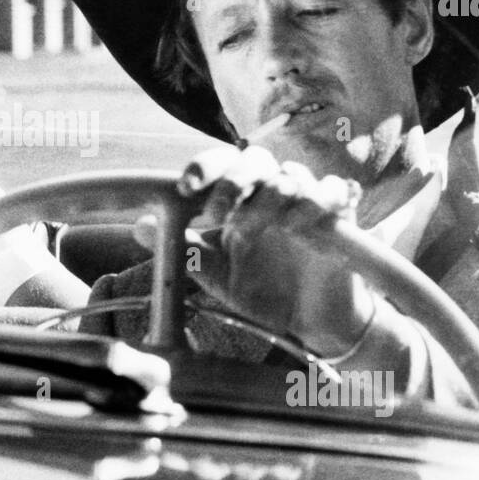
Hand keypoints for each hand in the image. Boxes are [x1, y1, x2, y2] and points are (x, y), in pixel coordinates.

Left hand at [173, 144, 372, 355]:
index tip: (184, 189)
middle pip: (256, 158)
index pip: (223, 163)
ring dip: (267, 200)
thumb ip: (186, 251)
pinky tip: (297, 229)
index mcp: (242, 198)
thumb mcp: (218, 277)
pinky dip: (315, 202)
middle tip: (216, 214)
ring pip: (291, 174)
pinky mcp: (340, 215)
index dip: (204, 168)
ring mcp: (307, 200)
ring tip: (252, 233)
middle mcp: (273, 191)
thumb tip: (138, 227)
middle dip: (233, 181)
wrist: (311, 321)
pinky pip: (333, 190)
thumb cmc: (263, 291)